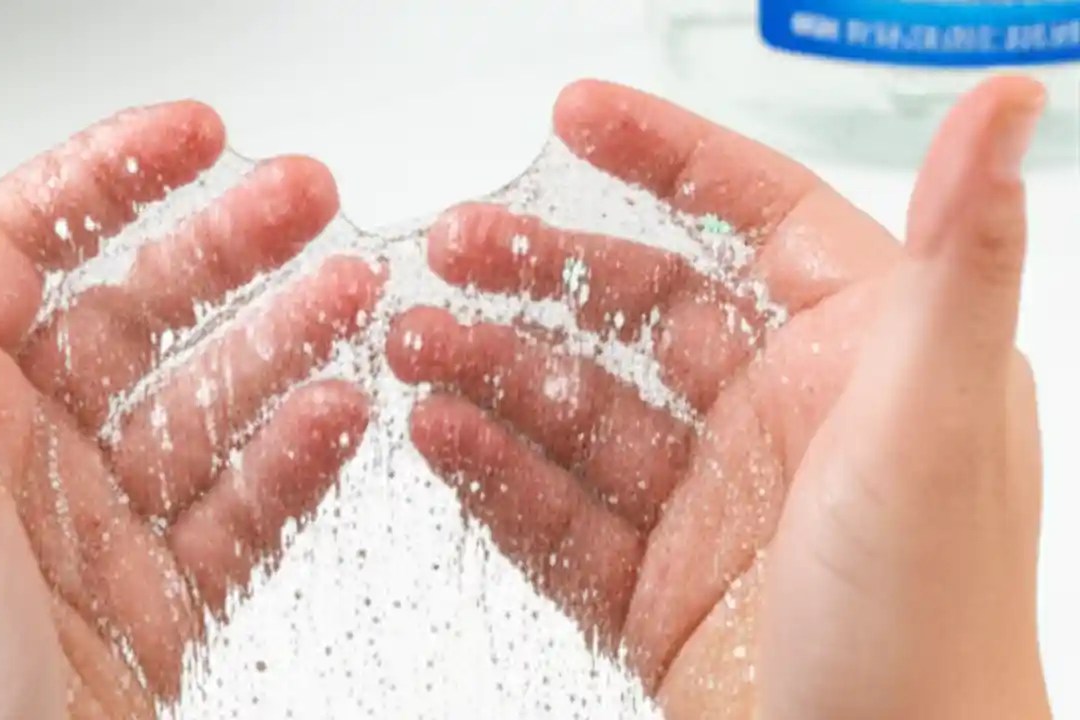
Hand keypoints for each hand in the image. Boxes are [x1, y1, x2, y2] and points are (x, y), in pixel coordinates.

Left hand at [0, 103, 380, 718]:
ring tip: (352, 296)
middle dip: (230, 247)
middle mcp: (17, 453)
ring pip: (205, 405)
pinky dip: (292, 463)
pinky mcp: (151, 600)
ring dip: (283, 343)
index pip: (31, 248)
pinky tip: (340, 417)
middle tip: (309, 202)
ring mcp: (93, 526)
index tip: (197, 136)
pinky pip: (238, 512)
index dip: (116, 179)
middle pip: (141, 313)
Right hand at [386, 76, 1049, 717]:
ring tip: (416, 344)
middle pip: (637, 310)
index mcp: (852, 359)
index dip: (662, 157)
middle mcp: (776, 421)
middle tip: (453, 249)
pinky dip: (495, 470)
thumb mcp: (936, 421)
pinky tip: (439, 436)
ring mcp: (707, 504)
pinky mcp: (654, 583)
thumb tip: (1003, 103)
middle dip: (540, 272)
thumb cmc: (935, 622)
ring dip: (494, 371)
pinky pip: (557, 507)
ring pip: (580, 409)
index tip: (572, 119)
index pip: (751, 215)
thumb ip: (954, 261)